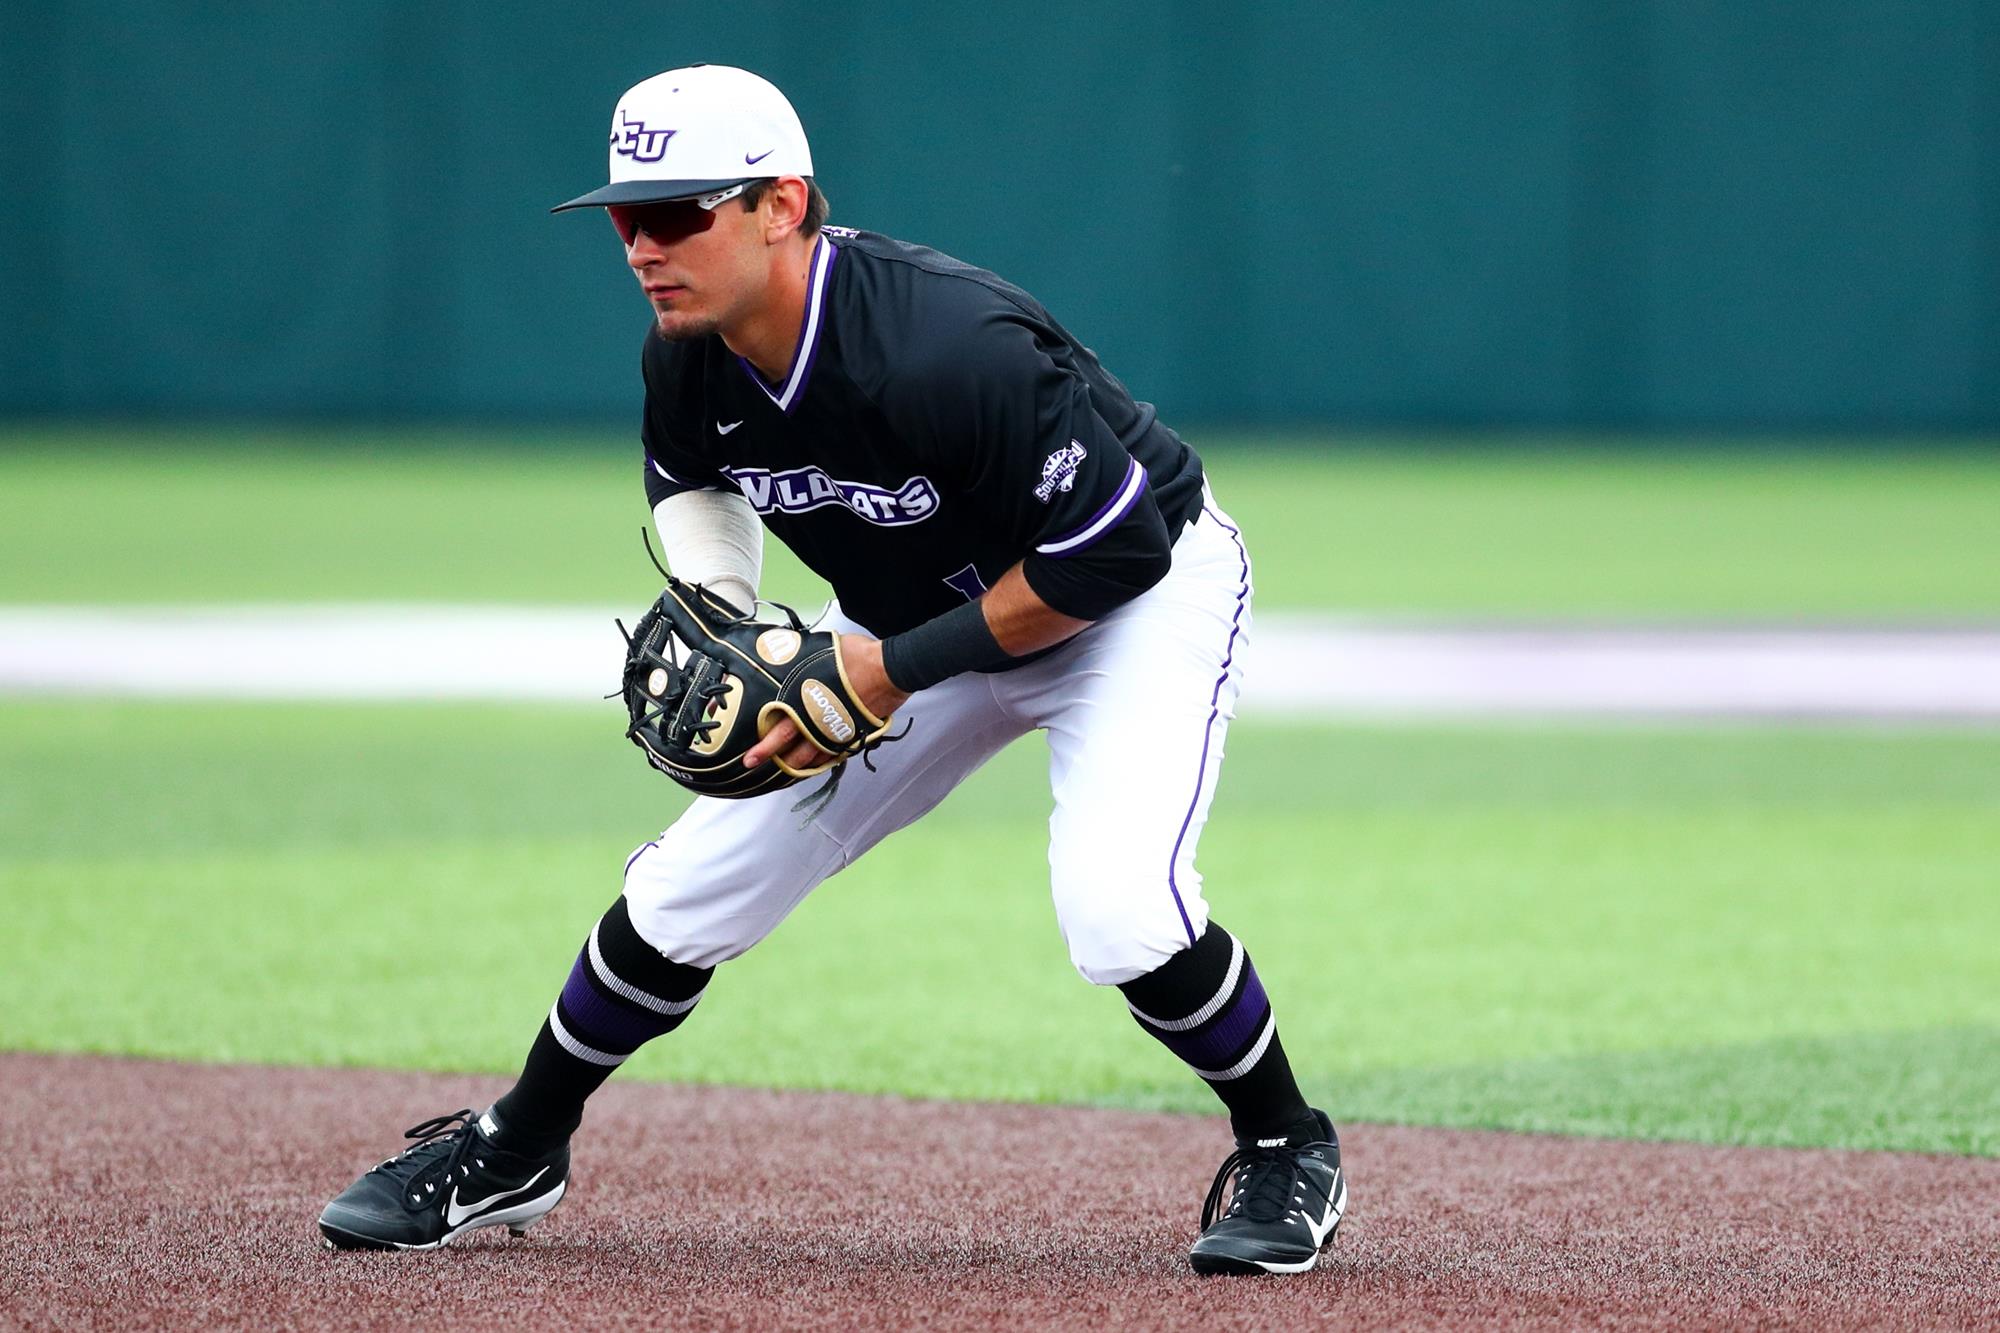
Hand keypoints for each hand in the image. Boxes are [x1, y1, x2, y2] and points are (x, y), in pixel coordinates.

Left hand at [739, 635, 909, 770]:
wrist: (888, 670)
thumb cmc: (857, 658)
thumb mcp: (821, 650)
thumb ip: (801, 656)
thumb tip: (785, 647)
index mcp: (807, 701)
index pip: (780, 728)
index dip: (764, 745)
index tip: (750, 756)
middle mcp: (820, 721)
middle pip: (794, 748)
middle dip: (774, 759)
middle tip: (758, 767)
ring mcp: (838, 731)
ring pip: (814, 756)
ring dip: (799, 765)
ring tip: (785, 771)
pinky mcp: (854, 735)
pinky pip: (836, 753)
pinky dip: (824, 761)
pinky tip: (817, 764)